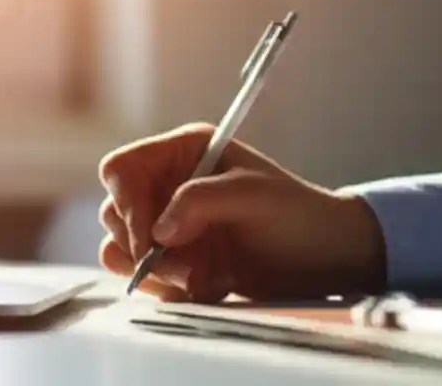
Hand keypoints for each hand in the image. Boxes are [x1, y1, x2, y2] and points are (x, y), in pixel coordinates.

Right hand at [97, 123, 385, 301]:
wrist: (328, 257)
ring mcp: (169, 225)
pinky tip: (212, 284)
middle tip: (186, 261)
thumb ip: (200, 201)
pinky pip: (145, 279)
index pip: (121, 170)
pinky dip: (171, 288)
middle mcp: (167, 185)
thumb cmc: (298, 214)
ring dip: (158, 270)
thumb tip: (157, 231)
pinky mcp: (176, 260)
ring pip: (120, 249)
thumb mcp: (254, 195)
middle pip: (113, 212)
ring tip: (205, 274)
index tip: (149, 235)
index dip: (127, 202)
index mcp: (182, 153)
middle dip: (143, 244)